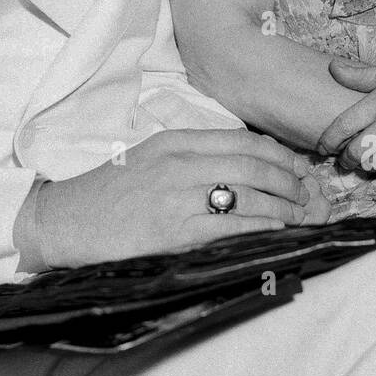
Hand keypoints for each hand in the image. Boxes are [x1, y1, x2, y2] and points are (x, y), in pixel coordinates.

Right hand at [34, 128, 330, 267]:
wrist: (63, 221)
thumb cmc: (107, 195)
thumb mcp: (149, 160)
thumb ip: (191, 160)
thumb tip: (241, 171)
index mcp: (175, 141)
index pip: (244, 141)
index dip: (281, 157)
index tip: (301, 171)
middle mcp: (180, 162)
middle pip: (255, 165)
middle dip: (292, 183)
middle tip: (312, 199)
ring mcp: (178, 196)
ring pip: (251, 195)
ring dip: (286, 208)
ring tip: (304, 219)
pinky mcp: (174, 231)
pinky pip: (232, 226)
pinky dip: (263, 229)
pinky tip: (279, 234)